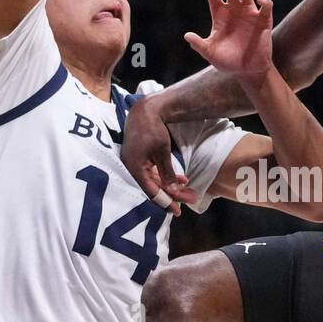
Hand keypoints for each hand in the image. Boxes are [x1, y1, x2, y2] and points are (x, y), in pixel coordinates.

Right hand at [121, 98, 195, 215]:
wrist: (145, 110)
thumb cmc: (152, 129)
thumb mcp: (162, 152)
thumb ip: (167, 173)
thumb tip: (173, 191)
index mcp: (135, 168)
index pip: (151, 191)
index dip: (165, 202)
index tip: (178, 211)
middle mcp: (132, 168)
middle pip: (153, 188)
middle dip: (172, 194)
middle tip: (190, 200)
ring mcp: (135, 163)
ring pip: (155, 180)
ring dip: (171, 185)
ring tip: (188, 190)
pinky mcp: (139, 158)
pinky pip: (153, 172)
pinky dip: (166, 175)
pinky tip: (181, 178)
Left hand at [186, 0, 273, 78]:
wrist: (248, 70)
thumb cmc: (228, 61)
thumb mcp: (210, 53)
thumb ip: (199, 45)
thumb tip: (187, 36)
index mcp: (220, 15)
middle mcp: (234, 10)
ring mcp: (249, 13)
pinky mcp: (263, 20)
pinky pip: (265, 6)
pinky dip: (264, 1)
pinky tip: (260, 0)